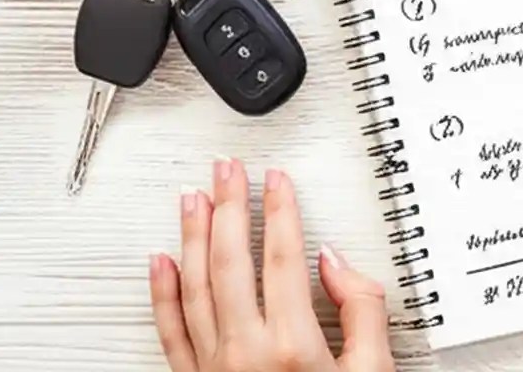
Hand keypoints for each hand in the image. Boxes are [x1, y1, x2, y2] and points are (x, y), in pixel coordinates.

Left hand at [148, 158, 395, 371]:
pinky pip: (170, 330)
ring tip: (192, 199)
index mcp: (291, 344)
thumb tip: (336, 264)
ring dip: (190, 236)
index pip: (281, 256)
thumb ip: (363, 311)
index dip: (279, 211)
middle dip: (227, 206)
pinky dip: (161, 292)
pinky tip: (160, 261)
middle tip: (228, 170)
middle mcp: (244, 351)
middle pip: (229, 260)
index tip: (276, 181)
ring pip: (193, 286)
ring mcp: (213, 368)